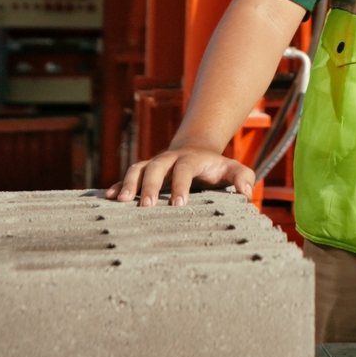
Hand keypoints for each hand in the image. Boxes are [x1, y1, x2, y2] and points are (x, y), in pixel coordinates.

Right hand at [107, 148, 256, 206]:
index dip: (181, 185)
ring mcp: (155, 164)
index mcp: (191, 159)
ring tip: (120, 201)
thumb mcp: (233, 169)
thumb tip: (246, 193)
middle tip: (145, 206)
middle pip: (156, 166)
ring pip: (138, 168)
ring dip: (128, 183)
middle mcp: (170, 159)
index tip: (179, 204)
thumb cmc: (217, 167)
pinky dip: (118, 185)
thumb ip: (243, 177)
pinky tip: (109, 198)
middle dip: (149, 185)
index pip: (185, 169)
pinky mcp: (144, 171)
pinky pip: (128, 175)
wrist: (197, 150)